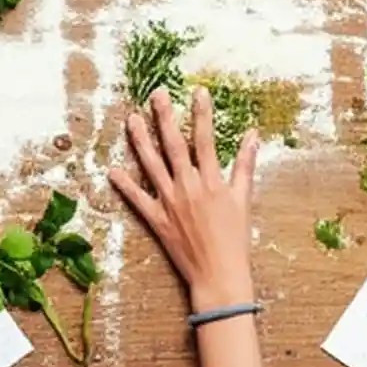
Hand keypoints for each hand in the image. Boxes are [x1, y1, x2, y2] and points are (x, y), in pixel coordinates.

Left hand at [110, 88, 257, 310]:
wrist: (219, 274)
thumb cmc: (235, 239)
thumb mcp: (244, 200)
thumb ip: (246, 165)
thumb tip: (253, 135)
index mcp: (211, 181)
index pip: (205, 139)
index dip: (202, 113)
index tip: (198, 92)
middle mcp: (188, 187)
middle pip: (174, 145)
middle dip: (165, 117)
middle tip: (157, 94)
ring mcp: (170, 202)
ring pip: (152, 165)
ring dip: (141, 140)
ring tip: (133, 119)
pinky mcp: (157, 219)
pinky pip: (138, 199)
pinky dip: (125, 184)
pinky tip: (113, 169)